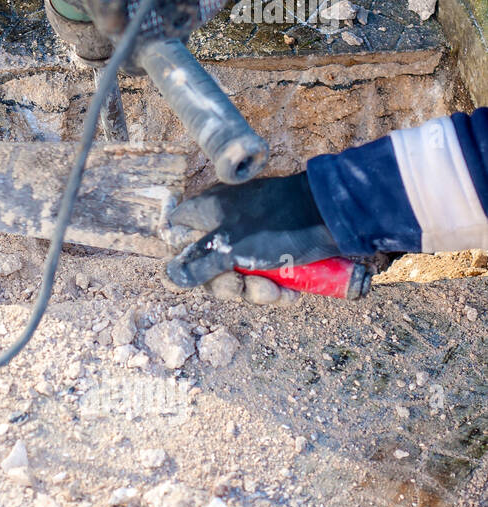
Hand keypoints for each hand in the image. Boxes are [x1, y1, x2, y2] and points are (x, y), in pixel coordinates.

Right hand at [165, 172, 343, 288]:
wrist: (337, 218)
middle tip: (248, 287)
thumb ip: (198, 265)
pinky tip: (291, 293)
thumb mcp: (232, 248)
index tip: (198, 273)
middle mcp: (224, 223)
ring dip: (257, 291)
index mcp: (206, 212)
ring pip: (238, 274)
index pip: (176, 234)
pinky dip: (275, 287)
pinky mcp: (273, 249)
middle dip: (230, 285)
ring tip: (279, 292)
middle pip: (208, 264)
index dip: (182, 257)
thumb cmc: (278, 225)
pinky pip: (262, 274)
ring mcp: (249, 236)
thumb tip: (169, 277)